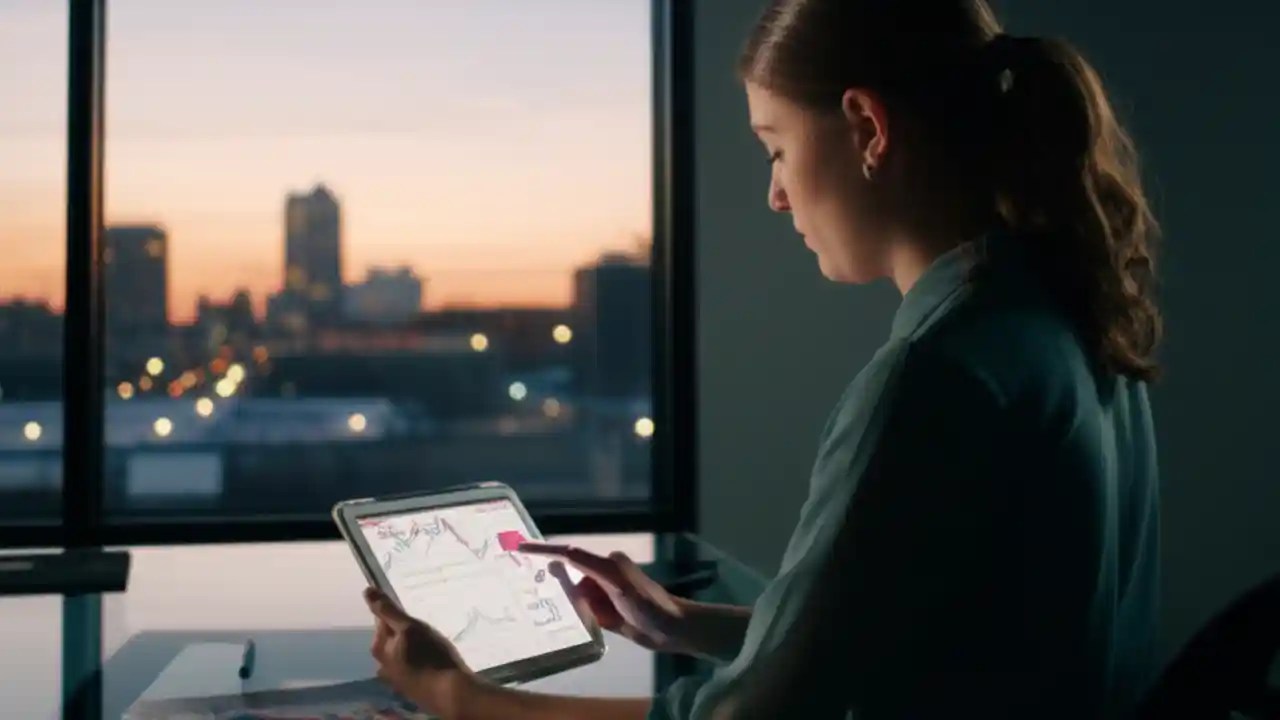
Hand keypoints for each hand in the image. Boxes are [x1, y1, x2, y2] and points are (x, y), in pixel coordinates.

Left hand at [363, 587, 474, 716]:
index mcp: (379, 648)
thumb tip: (367, 590)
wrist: (450, 693)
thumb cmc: (430, 655)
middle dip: (405, 631)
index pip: (382, 620)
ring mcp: (396, 679)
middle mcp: (382, 665)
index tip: (414, 616)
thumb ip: (388, 610)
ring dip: (413, 647)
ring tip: (432, 645)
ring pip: (402, 653)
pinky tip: (433, 661)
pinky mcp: (410, 688)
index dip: (397, 614)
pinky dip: (420, 661)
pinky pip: (412, 667)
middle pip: (392, 638)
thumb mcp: (409, 627)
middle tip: (427, 631)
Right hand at [519, 543, 693, 654]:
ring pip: (575, 596)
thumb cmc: (647, 602)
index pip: (569, 554)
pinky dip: (577, 616)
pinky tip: (571, 623)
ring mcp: (603, 595)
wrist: (670, 628)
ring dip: (569, 604)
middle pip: (570, 578)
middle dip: (557, 585)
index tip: (520, 548)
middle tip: (534, 588)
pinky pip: (583, 611)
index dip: (544, 550)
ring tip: (557, 610)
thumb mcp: (618, 584)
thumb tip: (563, 558)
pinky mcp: (606, 613)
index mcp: (604, 564)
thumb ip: (591, 571)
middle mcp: (601, 576)